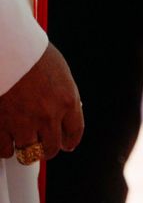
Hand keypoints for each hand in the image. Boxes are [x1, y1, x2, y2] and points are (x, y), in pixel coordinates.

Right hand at [0, 43, 83, 161]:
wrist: (8, 50)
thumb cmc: (31, 55)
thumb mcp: (59, 72)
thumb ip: (62, 93)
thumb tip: (63, 107)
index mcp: (67, 100)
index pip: (75, 131)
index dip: (70, 141)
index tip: (67, 144)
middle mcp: (48, 116)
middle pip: (52, 148)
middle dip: (48, 149)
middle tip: (43, 147)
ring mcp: (23, 123)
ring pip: (28, 152)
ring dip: (25, 149)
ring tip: (22, 142)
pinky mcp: (1, 126)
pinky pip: (4, 150)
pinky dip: (5, 148)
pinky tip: (6, 142)